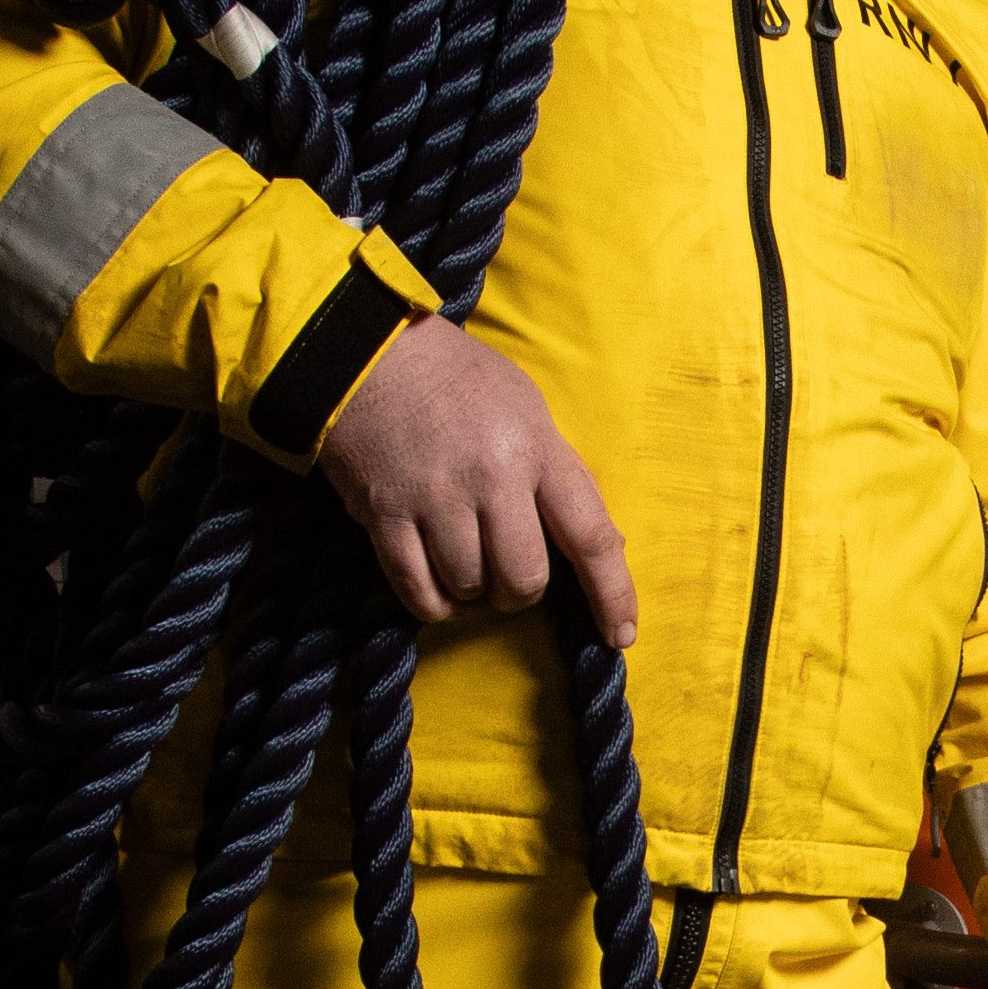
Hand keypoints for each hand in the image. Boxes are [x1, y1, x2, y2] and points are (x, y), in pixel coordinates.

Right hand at [315, 313, 636, 644]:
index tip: (620, 635)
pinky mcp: (384, 512)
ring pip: (470, 587)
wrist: (367, 353)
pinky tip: (437, 586)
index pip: (591, 537)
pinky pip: (418, 589)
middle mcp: (491, 475)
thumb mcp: (527, 410)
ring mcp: (435, 495)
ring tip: (461, 556)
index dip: (611, 594)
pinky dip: (432, 601)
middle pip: (525, 579)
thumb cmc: (459, 384)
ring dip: (471, 589)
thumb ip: (561, 475)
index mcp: (537, 449)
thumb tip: (603, 544)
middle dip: (520, 591)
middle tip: (505, 571)